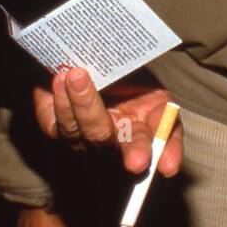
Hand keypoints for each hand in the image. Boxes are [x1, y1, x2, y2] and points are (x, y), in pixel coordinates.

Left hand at [32, 69, 182, 176]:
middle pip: (130, 148)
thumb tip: (166, 103)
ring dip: (84, 104)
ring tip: (77, 75)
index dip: (169, 153)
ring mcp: (86, 138)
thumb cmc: (117, 68)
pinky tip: (60, 81)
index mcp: (144, 122)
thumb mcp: (144, 71)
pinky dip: (61, 102)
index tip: (170, 166)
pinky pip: (60, 124)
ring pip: (89, 132)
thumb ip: (152, 84)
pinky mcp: (57, 129)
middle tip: (138, 162)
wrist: (79, 60)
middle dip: (134, 152)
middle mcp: (116, 138)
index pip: (163, 141)